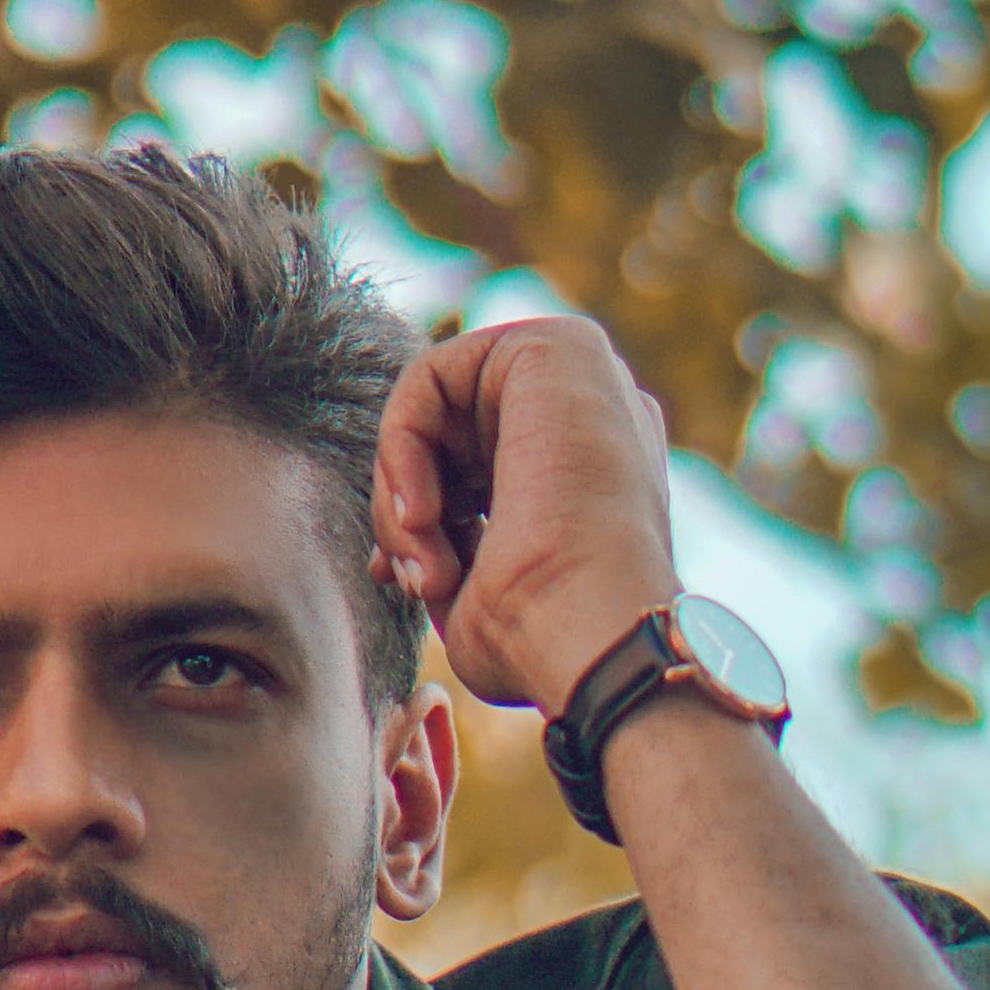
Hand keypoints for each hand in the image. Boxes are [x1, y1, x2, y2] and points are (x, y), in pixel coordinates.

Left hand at [371, 313, 676, 719]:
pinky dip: (400, 446)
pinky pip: (429, 379)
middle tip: (406, 577)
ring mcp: (582, 377)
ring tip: (421, 561)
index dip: (421, 518)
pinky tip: (419, 513)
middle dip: (403, 506)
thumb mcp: (478, 592)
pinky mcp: (556, 347)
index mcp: (590, 472)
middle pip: (449, 434)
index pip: (474, 468)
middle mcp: (592, 417)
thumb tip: (397, 538)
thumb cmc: (544, 641)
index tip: (403, 580)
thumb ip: (447, 545)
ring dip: (399, 489)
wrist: (592, 639)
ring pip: (434, 408)